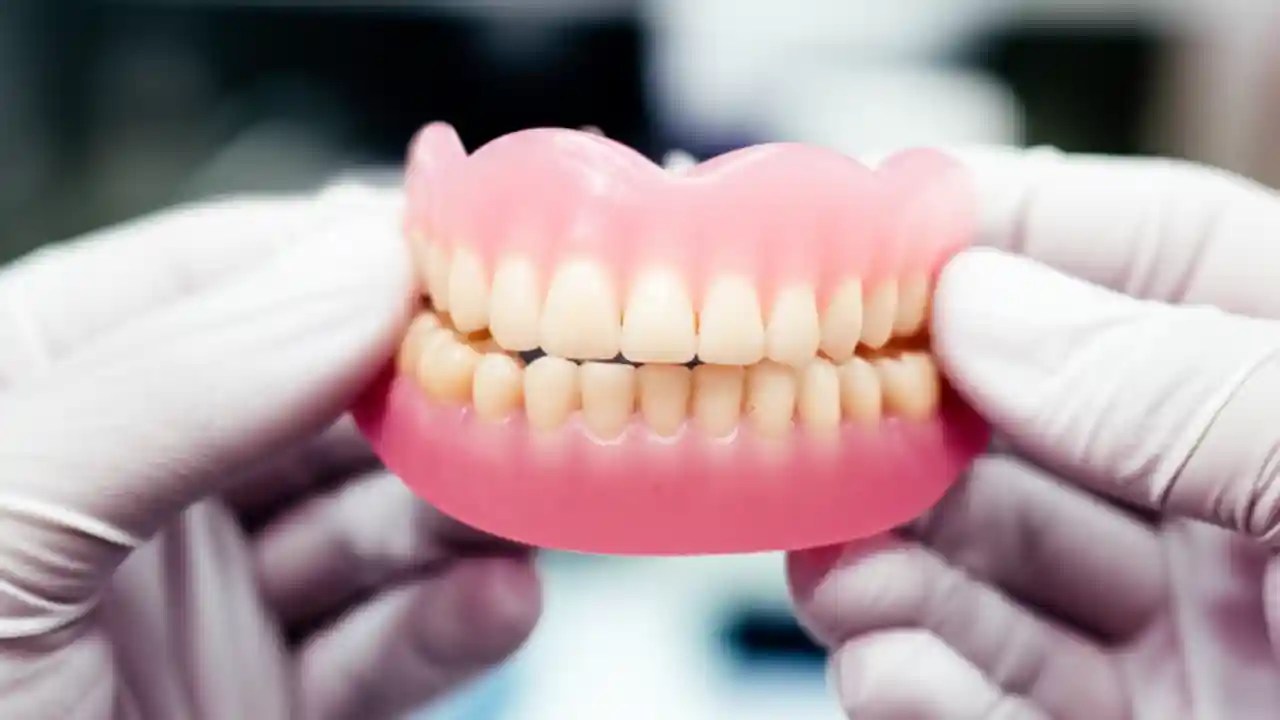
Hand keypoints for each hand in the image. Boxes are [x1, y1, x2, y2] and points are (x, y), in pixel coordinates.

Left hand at [0, 185, 540, 718]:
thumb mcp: (1, 524)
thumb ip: (183, 382)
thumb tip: (367, 258)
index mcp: (41, 392)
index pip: (220, 278)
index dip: (350, 251)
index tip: (480, 246)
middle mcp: (133, 491)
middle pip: (326, 400)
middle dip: (434, 390)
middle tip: (544, 377)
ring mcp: (204, 605)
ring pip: (375, 522)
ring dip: (465, 507)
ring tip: (540, 491)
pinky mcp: (265, 708)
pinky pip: (385, 651)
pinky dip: (454, 624)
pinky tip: (500, 600)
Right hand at [788, 148, 1279, 718]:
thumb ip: (1191, 389)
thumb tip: (984, 306)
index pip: (1144, 258)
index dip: (1005, 229)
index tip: (867, 241)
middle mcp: (1241, 503)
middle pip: (1027, 425)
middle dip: (906, 427)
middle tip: (804, 431)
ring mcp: (1190, 636)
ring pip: (988, 568)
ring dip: (888, 567)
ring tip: (831, 577)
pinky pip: (1000, 702)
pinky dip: (922, 686)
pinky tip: (885, 671)